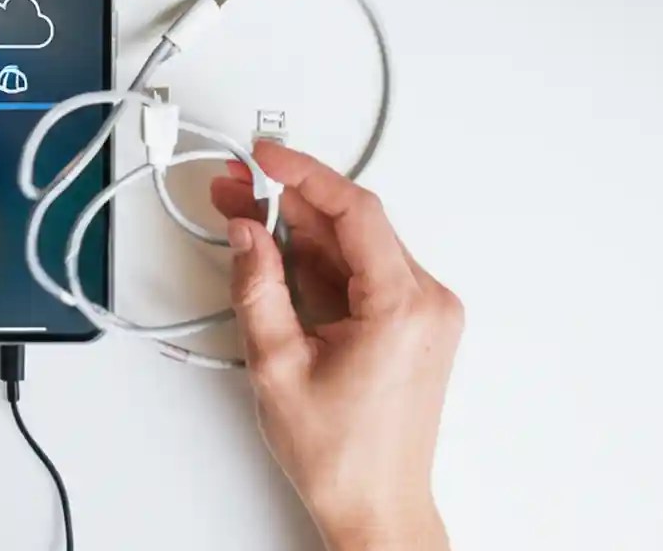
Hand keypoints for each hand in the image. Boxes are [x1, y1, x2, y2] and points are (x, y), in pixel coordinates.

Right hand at [211, 142, 462, 550]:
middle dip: (291, 202)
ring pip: (355, 247)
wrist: (376, 505)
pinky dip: (319, 262)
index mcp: (403, 308)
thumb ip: (257, 287)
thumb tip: (246, 231)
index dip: (304, 173)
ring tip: (245, 217)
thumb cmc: (341, 456)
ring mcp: (424, 312)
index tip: (265, 156)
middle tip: (236, 186)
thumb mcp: (277, 366)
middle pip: (353, 224)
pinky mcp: (412, 323)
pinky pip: (363, 273)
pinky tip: (277, 255)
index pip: (355, 211)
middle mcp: (426, 301)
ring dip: (301, 231)